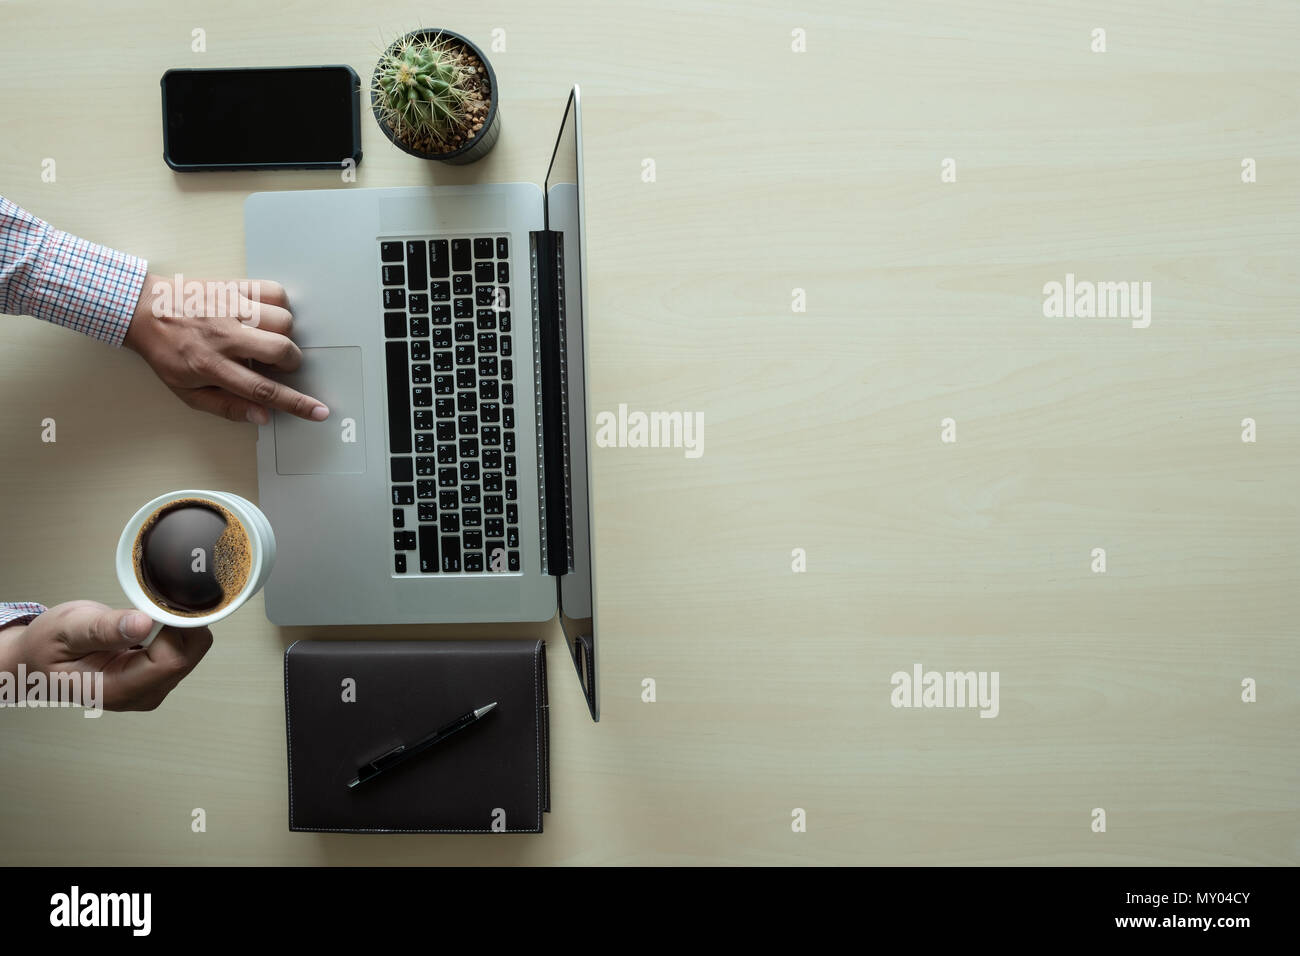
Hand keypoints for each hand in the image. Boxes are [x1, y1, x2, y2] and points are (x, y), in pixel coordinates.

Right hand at [0, 601, 212, 711]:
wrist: (37, 660)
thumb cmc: (46, 648)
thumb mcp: (65, 630)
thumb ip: (103, 629)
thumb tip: (143, 623)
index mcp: (118, 690)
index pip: (172, 660)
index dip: (168, 629)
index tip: (146, 610)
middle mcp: (143, 694)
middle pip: (190, 654)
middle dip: (174, 624)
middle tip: (141, 610)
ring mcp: (153, 686)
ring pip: (193, 648)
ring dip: (172, 626)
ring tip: (136, 619)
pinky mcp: (158, 674)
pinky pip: (185, 646)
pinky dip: (171, 630)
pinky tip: (144, 626)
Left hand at [124, 272, 328, 424]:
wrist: (143, 309)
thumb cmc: (167, 353)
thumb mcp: (187, 391)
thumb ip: (226, 407)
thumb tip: (263, 416)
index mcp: (212, 367)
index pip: (263, 389)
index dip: (296, 404)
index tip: (319, 411)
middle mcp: (225, 337)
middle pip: (282, 351)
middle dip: (290, 362)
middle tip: (274, 363)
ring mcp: (231, 308)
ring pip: (284, 321)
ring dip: (282, 334)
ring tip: (263, 337)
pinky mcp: (235, 287)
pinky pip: (276, 293)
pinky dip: (278, 306)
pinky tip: (263, 316)